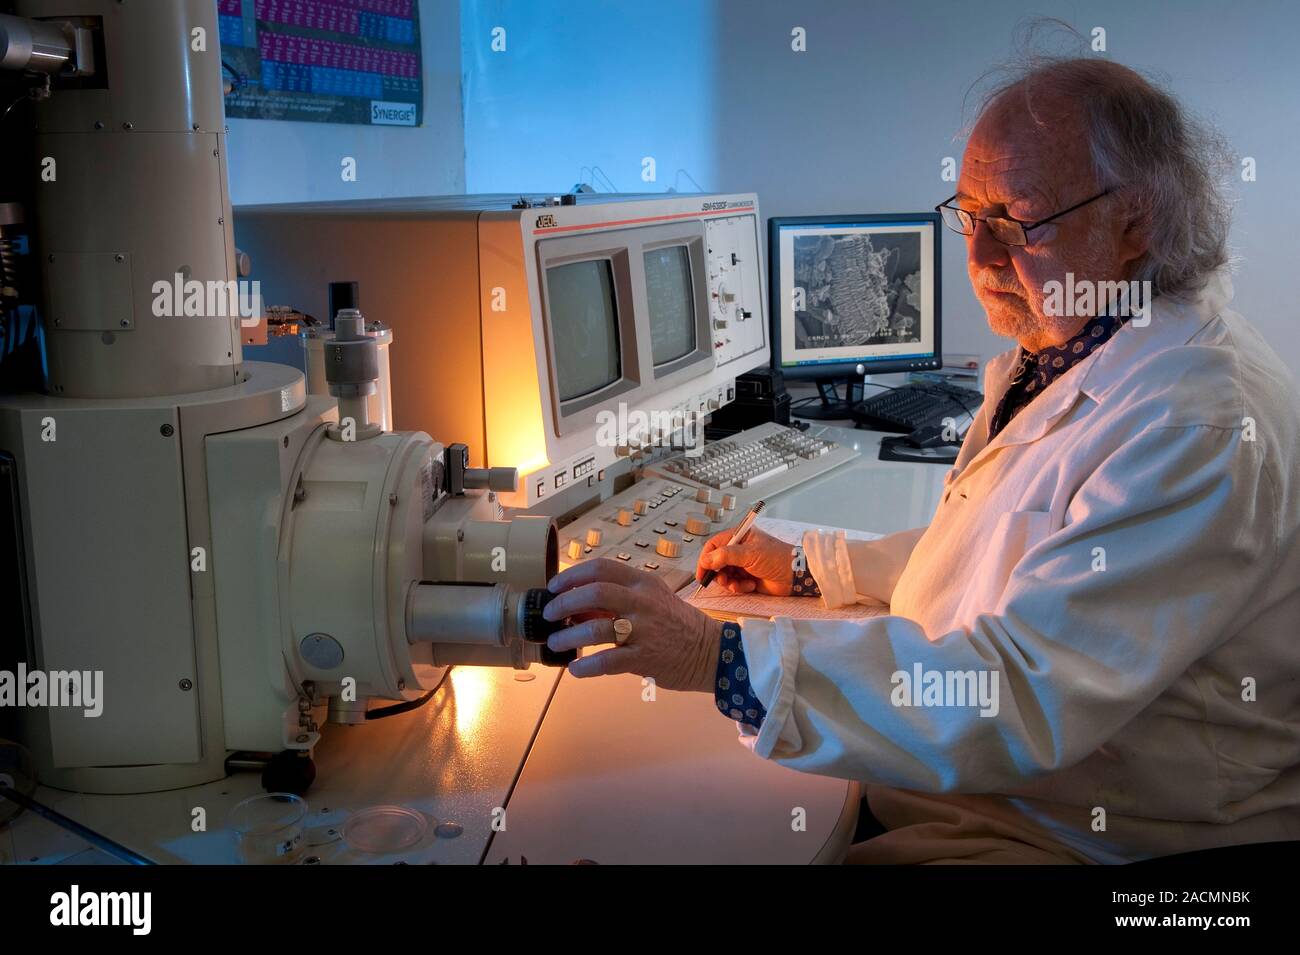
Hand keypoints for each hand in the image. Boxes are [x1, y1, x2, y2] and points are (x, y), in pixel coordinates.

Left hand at [543, 558, 722, 692]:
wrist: (711, 652)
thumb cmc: (676, 625)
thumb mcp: (652, 600)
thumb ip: (617, 600)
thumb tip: (576, 604)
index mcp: (644, 583)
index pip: (601, 569)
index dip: (572, 576)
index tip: (554, 587)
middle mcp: (644, 602)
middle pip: (594, 593)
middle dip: (564, 603)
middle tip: (549, 614)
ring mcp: (645, 630)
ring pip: (596, 628)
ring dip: (568, 636)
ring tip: (556, 643)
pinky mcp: (645, 658)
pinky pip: (607, 661)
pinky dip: (585, 666)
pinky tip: (575, 668)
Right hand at [697, 525, 796, 595]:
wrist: (794, 575)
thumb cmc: (777, 557)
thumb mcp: (749, 553)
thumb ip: (726, 555)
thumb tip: (706, 560)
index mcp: (739, 537)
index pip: (714, 545)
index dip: (706, 558)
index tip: (702, 572)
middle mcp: (739, 550)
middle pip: (716, 562)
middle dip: (718, 573)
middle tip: (723, 580)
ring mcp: (743, 564)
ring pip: (724, 575)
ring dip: (729, 582)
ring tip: (739, 584)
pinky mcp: (747, 578)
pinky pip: (734, 584)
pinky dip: (739, 587)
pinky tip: (750, 585)